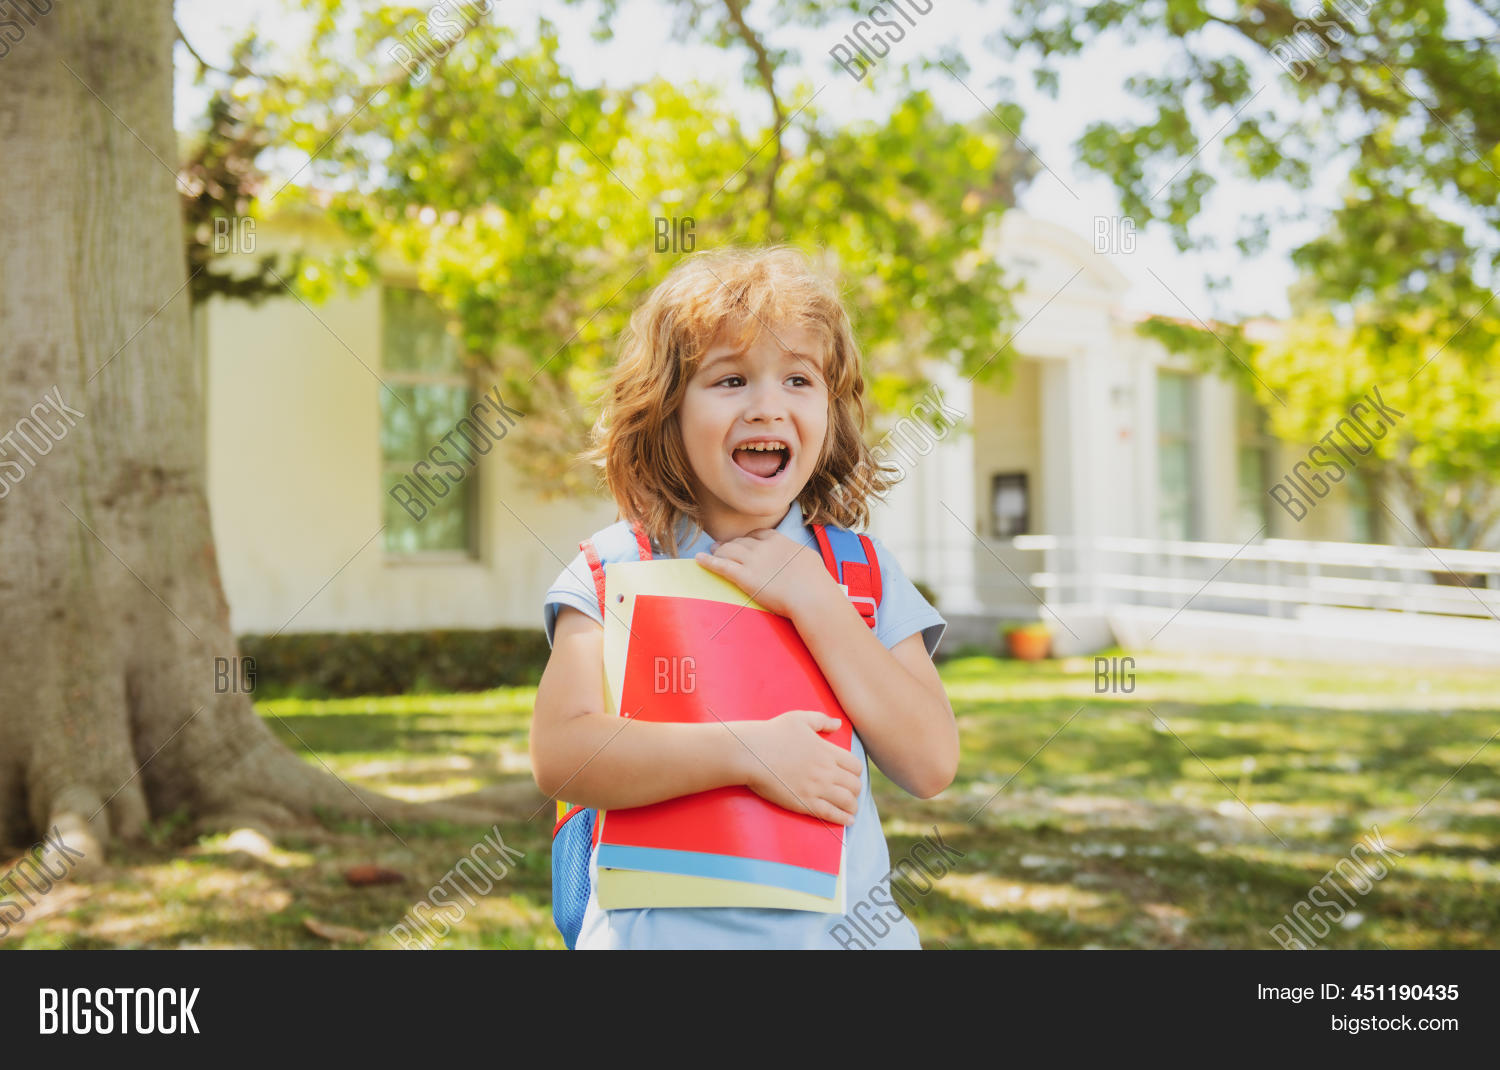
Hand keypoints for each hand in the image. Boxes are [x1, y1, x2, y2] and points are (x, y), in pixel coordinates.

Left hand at [694, 529, 840, 621]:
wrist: (811, 596)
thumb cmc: (816, 582)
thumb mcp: (809, 559)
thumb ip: (797, 555)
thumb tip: (797, 557)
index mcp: (780, 541)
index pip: (759, 534)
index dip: (749, 538)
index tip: (745, 542)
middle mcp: (763, 547)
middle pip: (741, 541)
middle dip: (731, 543)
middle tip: (721, 546)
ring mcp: (752, 561)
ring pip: (729, 550)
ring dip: (718, 550)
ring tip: (711, 551)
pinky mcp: (744, 577)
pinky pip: (721, 565)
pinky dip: (708, 561)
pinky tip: (699, 559)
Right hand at [732, 710, 863, 825]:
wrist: (751, 754)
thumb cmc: (772, 733)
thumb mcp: (799, 718)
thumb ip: (822, 720)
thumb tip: (838, 723)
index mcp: (827, 751)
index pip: (855, 766)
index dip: (855, 772)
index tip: (850, 776)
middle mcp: (826, 771)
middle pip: (855, 785)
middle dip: (855, 790)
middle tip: (849, 793)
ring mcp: (817, 788)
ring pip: (848, 802)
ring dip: (852, 806)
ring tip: (850, 809)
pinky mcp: (805, 803)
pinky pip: (832, 814)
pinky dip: (844, 819)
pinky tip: (848, 820)